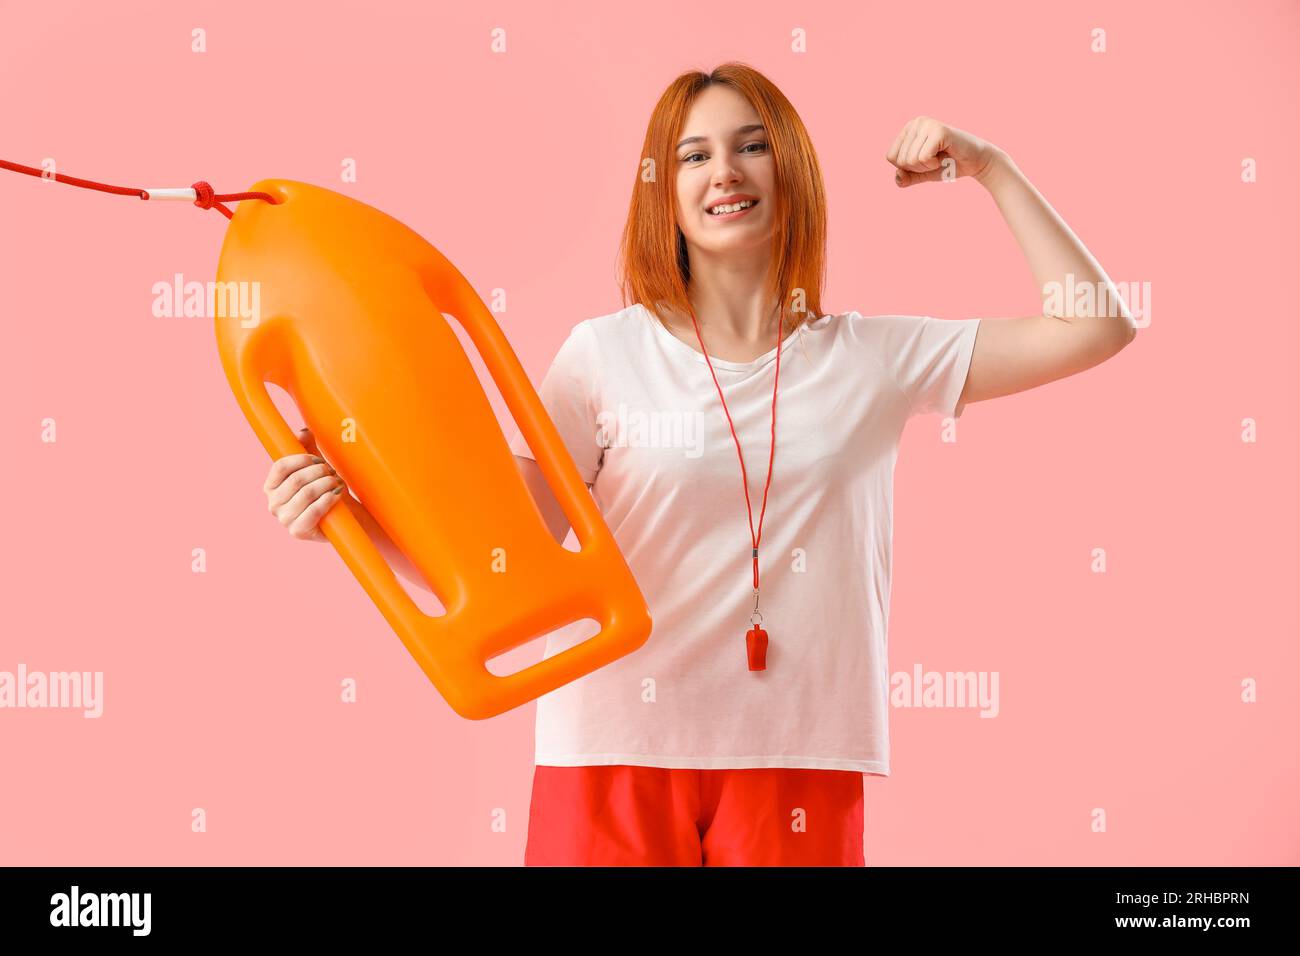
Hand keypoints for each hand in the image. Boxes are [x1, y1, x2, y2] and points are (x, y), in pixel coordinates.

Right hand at [263, 426, 347, 541]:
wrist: (342, 518)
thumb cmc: (325, 490)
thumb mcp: (315, 468)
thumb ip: (307, 449)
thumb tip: (303, 432)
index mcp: (271, 486)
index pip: (280, 467)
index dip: (301, 460)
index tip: (318, 459)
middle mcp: (273, 504)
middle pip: (296, 480)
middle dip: (319, 472)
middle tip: (332, 472)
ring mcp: (284, 519)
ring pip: (306, 494)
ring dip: (326, 484)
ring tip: (337, 482)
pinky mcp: (298, 532)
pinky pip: (313, 512)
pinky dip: (328, 500)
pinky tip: (337, 494)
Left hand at [884, 116, 1002, 186]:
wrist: (976, 162)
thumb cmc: (949, 165)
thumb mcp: (922, 173)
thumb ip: (906, 177)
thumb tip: (898, 176)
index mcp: (908, 129)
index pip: (890, 157)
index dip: (908, 167)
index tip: (926, 160)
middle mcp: (916, 122)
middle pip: (900, 160)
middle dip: (918, 168)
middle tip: (936, 159)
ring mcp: (927, 124)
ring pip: (911, 160)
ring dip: (927, 166)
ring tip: (941, 156)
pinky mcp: (939, 130)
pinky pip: (923, 158)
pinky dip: (933, 164)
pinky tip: (945, 155)